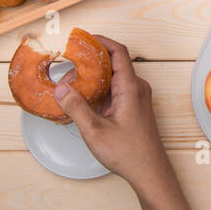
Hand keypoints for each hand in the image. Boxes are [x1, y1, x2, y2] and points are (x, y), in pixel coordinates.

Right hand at [53, 36, 172, 195]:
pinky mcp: (134, 107)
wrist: (149, 171)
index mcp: (131, 88)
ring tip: (71, 79)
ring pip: (114, 78)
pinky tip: (83, 98)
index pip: (119, 52)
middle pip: (115, 63)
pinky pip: (116, 90)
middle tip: (70, 59)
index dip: (102, 41)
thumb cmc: (128, 153)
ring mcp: (137, 98)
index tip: (83, 37)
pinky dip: (100, 89)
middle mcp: (137, 89)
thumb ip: (76, 107)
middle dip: (92, 59)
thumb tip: (61, 88)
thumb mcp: (95, 130)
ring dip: (95, 76)